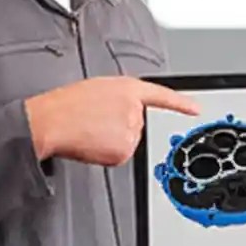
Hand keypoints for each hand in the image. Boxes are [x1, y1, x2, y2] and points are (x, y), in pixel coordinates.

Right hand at [25, 77, 199, 164]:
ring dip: (111, 140)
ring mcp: (130, 131)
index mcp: (127, 89)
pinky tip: (91, 142)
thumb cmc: (66, 105)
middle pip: (137, 124)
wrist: (51, 121)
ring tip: (90, 131)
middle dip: (119, 126)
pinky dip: (107, 153)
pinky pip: (120, 155)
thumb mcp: (97, 90)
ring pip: (128, 141)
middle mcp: (133, 110)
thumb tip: (122, 112)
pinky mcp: (123, 150)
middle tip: (96, 122)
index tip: (194, 109)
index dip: (180, 103)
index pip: (161, 95)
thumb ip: (119, 98)